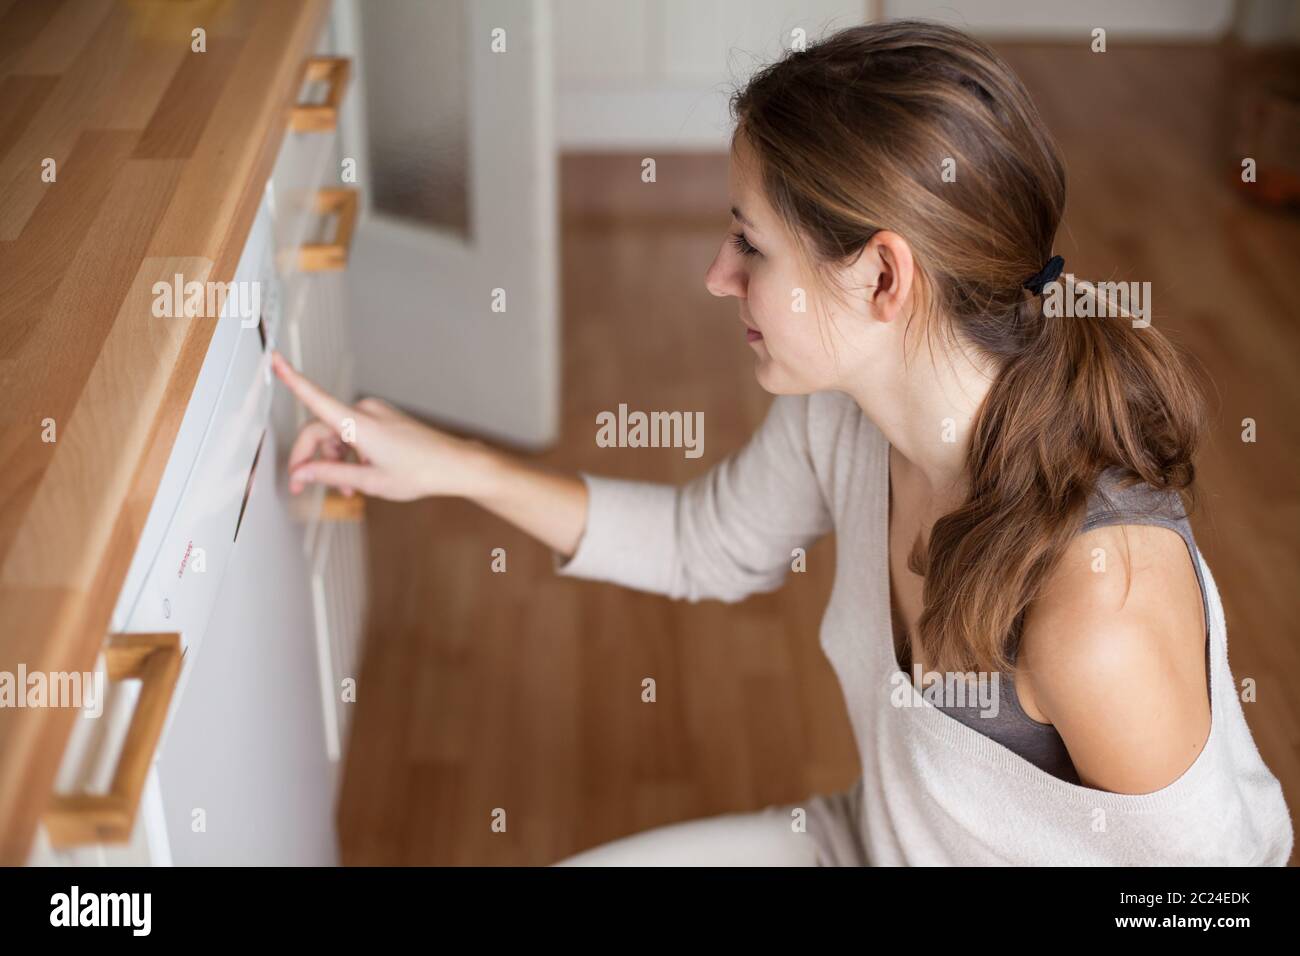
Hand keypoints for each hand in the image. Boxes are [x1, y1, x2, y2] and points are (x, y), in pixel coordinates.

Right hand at [271, 350, 493, 501]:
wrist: (453, 465)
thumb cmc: (419, 473)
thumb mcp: (370, 481)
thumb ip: (330, 475)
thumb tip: (301, 474)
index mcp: (359, 424)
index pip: (316, 398)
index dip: (292, 379)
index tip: (275, 360)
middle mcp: (365, 411)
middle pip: (321, 429)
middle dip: (310, 458)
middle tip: (302, 485)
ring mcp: (375, 413)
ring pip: (337, 434)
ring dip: (334, 460)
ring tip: (346, 489)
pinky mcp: (382, 418)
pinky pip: (354, 433)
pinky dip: (349, 454)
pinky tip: (358, 476)